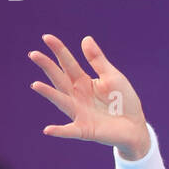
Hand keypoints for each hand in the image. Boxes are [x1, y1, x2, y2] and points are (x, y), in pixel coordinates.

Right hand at [28, 34, 149, 156]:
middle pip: (60, 79)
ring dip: (49, 94)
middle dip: (47, 67)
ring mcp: (79, 113)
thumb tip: (86, 38)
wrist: (135, 126)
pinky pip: (70, 131)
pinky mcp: (85, 130)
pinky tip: (48, 130)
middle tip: (34, 54)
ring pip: (61, 101)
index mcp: (83, 82)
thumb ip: (98, 61)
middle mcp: (76, 96)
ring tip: (36, 85)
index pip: (68, 64)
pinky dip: (60, 131)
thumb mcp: (112, 77)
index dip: (59, 51)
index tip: (46, 37)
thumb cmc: (123, 100)